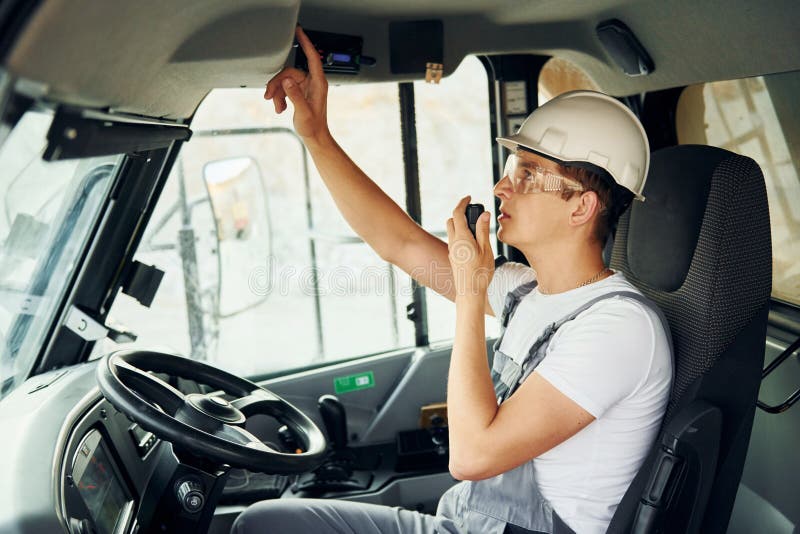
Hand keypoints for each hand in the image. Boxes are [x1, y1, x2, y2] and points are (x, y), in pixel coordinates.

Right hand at [264, 27, 329, 144]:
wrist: (314, 137)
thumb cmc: (313, 126)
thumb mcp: (303, 112)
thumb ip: (295, 96)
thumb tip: (287, 81)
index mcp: (318, 83)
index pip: (312, 57)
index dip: (305, 43)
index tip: (299, 31)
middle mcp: (312, 82)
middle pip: (289, 72)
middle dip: (277, 84)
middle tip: (268, 97)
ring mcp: (305, 87)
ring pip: (284, 81)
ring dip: (277, 94)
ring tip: (277, 107)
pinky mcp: (299, 92)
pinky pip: (284, 88)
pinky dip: (279, 97)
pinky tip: (279, 108)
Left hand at [446, 196, 493, 296]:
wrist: (470, 292)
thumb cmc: (480, 272)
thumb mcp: (486, 249)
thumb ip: (483, 231)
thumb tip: (484, 214)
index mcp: (461, 237)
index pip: (457, 213)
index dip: (462, 203)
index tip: (469, 198)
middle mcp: (453, 242)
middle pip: (451, 220)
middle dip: (460, 214)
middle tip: (473, 214)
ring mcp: (451, 250)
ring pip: (452, 231)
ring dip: (460, 225)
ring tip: (476, 229)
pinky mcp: (453, 257)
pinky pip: (454, 241)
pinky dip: (461, 235)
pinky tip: (473, 243)